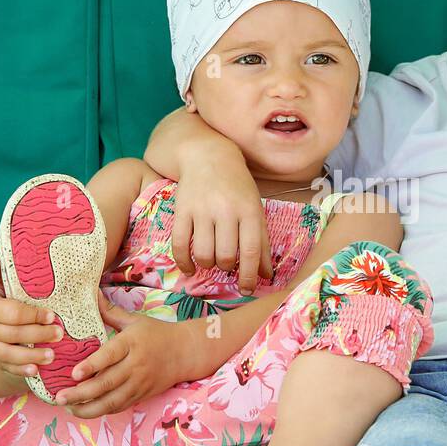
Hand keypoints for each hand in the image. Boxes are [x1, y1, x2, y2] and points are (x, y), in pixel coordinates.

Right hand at [0, 253, 63, 378]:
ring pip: (7, 354)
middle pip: (13, 335)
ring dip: (30, 356)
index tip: (52, 315)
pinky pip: (5, 366)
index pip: (11, 314)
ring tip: (51, 356)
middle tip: (59, 334)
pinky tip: (36, 372)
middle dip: (38, 335)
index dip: (32, 315)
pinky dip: (19, 371)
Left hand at [57, 291, 199, 417]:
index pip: (110, 356)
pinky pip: (120, 406)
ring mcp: (140, 383)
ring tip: (69, 408)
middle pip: (107, 383)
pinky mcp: (142, 395)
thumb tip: (91, 294)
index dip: (91, 365)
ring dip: (89, 408)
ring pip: (112, 401)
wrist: (186, 352)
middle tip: (59, 397)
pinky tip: (86, 410)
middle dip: (81, 393)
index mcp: (132, 343)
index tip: (73, 373)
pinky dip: (102, 410)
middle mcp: (135, 365)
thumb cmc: (157, 333)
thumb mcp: (135, 320)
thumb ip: (110, 312)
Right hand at [172, 149, 272, 295]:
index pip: (251, 251)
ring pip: (204, 254)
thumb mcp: (255, 209)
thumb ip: (261, 241)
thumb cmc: (237, 187)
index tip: (246, 289)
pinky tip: (190, 268)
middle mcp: (226, 211)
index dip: (249, 275)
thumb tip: (266, 275)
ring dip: (208, 265)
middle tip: (227, 265)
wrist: (208, 156)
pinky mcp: (182, 210)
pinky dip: (184, 262)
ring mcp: (202, 210)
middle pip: (226, 256)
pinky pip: (180, 244)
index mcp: (249, 211)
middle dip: (227, 268)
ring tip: (211, 261)